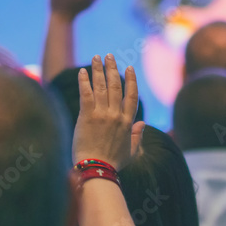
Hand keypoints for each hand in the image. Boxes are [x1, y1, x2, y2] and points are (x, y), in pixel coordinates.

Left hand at [73, 54, 145, 169]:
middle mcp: (116, 115)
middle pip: (116, 86)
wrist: (97, 170)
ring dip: (98, 70)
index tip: (129, 67)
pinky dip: (84, 81)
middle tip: (109, 56)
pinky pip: (86, 94)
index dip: (131, 79)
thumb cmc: (113, 164)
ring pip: (102, 87)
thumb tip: (143, 124)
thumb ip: (138, 136)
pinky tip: (82, 72)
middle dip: (112, 69)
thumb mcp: (131, 151)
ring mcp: (102, 114)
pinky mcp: (87, 117)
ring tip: (96, 57)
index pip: (131, 95)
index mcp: (128, 122)